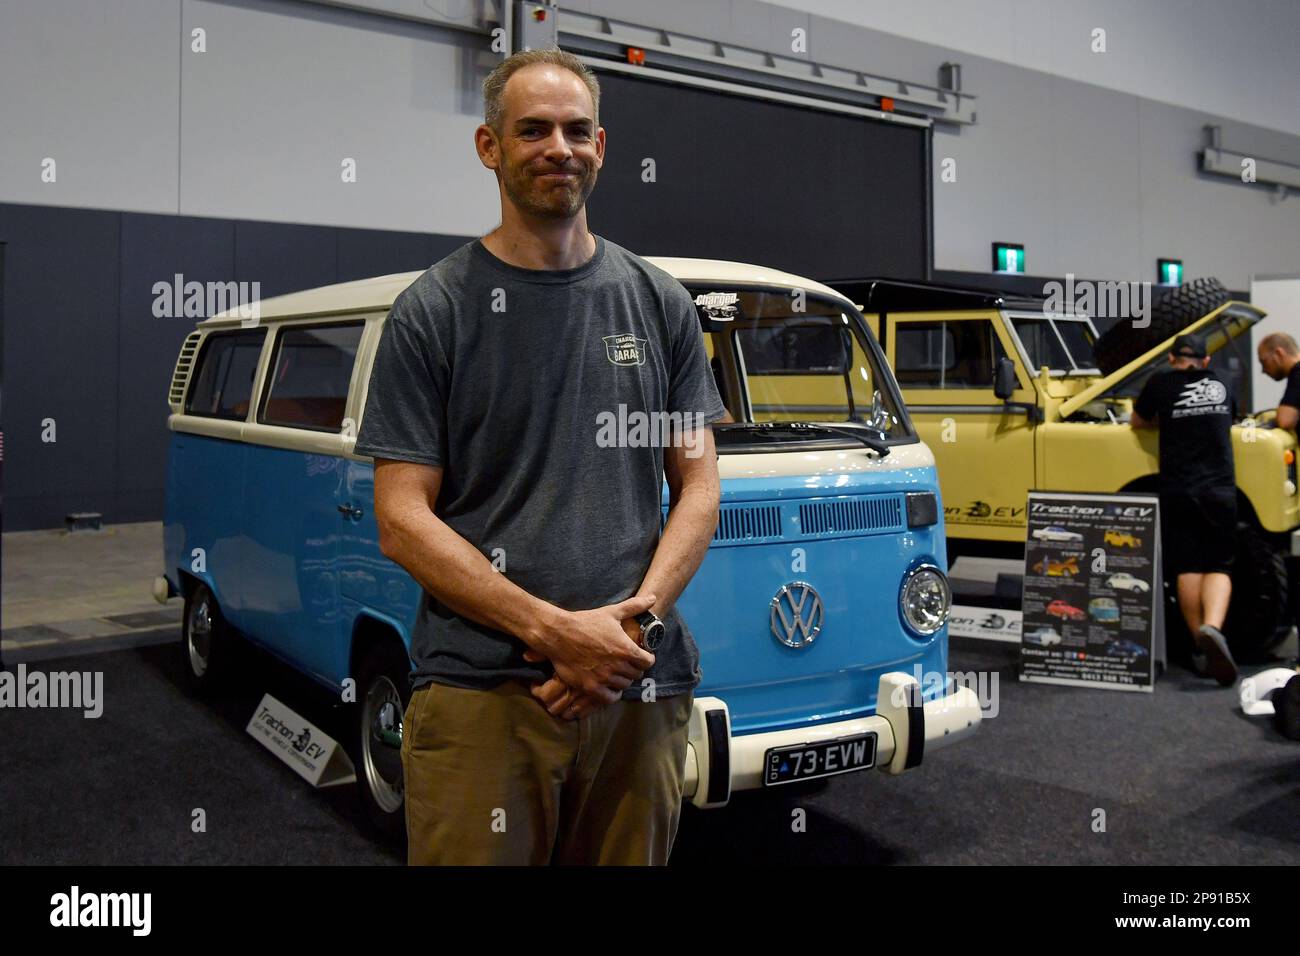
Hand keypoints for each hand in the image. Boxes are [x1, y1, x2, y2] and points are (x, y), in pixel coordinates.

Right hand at [528, 617, 645, 719]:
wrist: (559, 634)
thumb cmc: (586, 622)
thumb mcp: (612, 612)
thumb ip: (635, 606)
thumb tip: (653, 598)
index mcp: (625, 648)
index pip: (647, 662)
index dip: (646, 659)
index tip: (640, 656)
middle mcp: (617, 665)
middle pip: (636, 675)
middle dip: (634, 668)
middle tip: (626, 663)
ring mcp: (603, 678)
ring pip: (623, 685)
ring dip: (622, 680)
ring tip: (616, 672)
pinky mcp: (590, 687)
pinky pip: (609, 698)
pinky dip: (612, 694)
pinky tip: (610, 687)